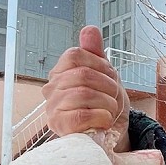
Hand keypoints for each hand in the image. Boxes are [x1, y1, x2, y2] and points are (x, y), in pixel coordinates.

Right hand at [42, 25, 131, 151]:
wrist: (110, 135)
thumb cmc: (105, 105)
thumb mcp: (105, 76)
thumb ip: (95, 53)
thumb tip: (90, 29)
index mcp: (60, 73)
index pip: (75, 55)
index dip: (99, 65)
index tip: (110, 78)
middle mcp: (51, 89)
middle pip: (83, 74)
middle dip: (108, 87)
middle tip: (114, 99)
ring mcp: (52, 108)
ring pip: (84, 93)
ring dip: (107, 103)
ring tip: (110, 111)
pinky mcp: (59, 127)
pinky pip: (82, 114)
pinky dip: (101, 117)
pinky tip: (104, 121)